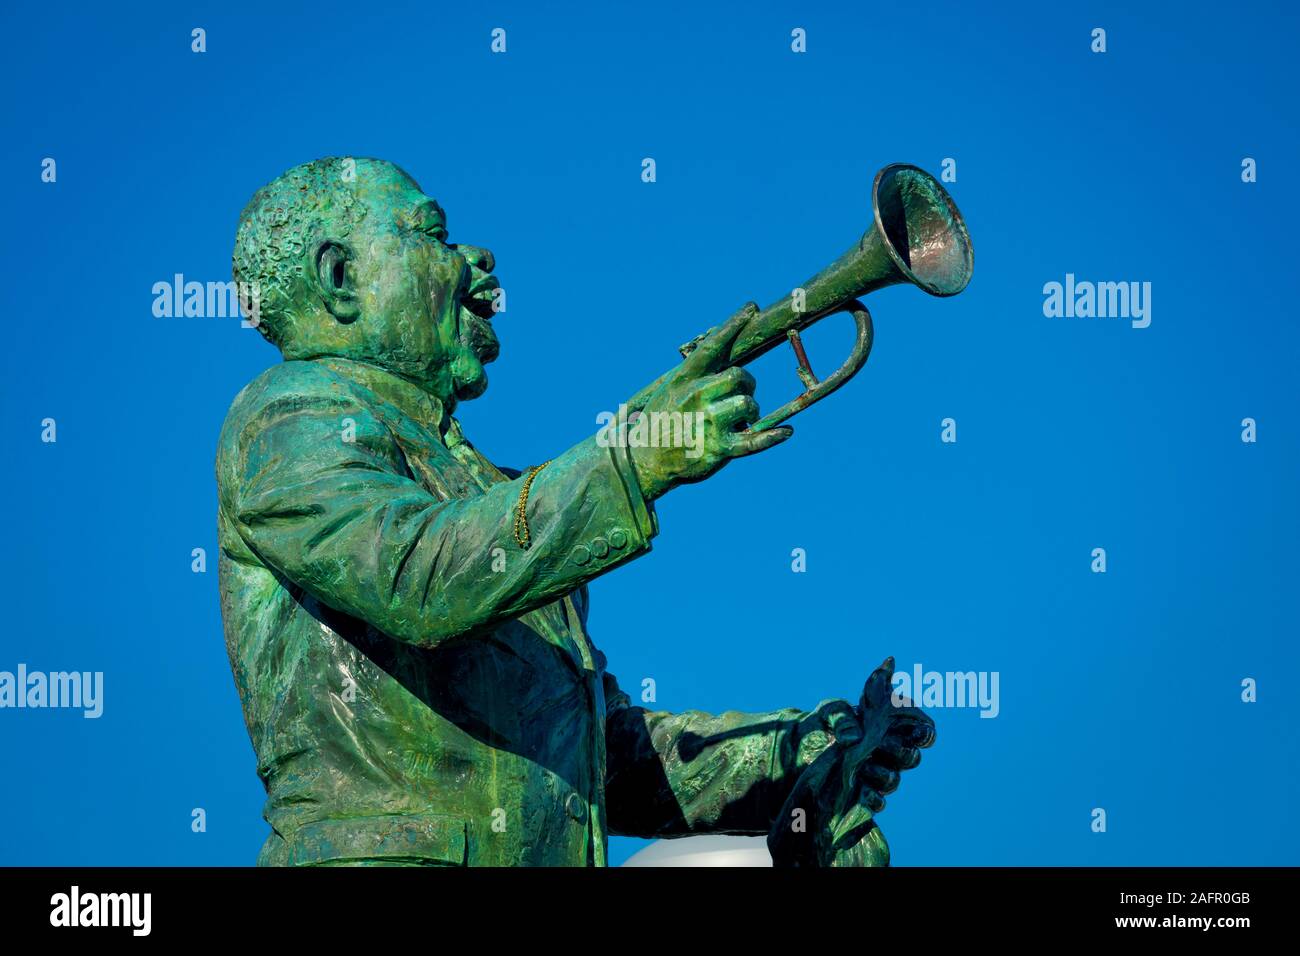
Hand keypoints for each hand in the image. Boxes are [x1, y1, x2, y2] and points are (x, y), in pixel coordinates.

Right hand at [626, 302, 792, 499]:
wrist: (642, 462)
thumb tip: (726, 354)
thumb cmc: (661, 422)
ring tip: (739, 420)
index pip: (711, 346)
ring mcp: (707, 424)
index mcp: (683, 380)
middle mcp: (695, 398)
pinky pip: (754, 441)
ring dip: (751, 411)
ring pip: (749, 405)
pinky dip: (772, 437)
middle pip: (740, 376)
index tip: (750, 308)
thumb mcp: (670, 390)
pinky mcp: (718, 450)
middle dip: (747, 384)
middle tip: (740, 394)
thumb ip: (697, 373)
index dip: (732, 325)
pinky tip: (785, 432)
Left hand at [768, 658, 935, 866]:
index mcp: (885, 729)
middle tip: (881, 743)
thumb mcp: (828, 711)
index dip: (924, 732)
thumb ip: (843, 714)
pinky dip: (871, 796)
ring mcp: (873, 776)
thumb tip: (854, 737)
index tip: (919, 732)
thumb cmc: (817, 725)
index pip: (917, 731)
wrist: (792, 751)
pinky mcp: (860, 796)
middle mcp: (884, 754)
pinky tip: (860, 789)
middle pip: (909, 757)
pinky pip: (876, 801)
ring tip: (863, 764)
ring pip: (892, 779)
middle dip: (899, 751)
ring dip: (881, 772)